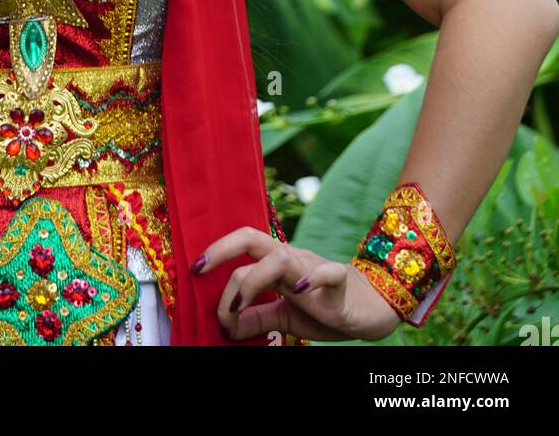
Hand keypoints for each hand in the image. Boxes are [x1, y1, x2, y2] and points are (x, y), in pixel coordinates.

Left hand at [194, 226, 401, 342]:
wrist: (371, 309)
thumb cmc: (325, 307)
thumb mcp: (284, 315)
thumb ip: (257, 317)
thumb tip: (226, 326)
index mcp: (277, 264)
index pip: (244, 246)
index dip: (218, 253)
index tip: (194, 270)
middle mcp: (292, 259)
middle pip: (253, 238)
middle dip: (223, 249)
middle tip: (200, 269)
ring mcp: (315, 268)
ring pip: (280, 257)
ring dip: (254, 280)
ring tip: (238, 305)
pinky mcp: (340, 285)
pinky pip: (329, 274)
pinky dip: (313, 279)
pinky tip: (299, 290)